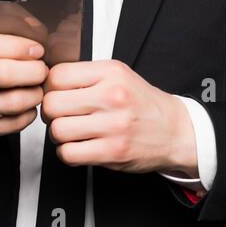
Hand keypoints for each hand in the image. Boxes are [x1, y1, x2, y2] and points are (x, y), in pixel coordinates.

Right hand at [0, 9, 48, 147]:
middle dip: (33, 70)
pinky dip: (28, 113)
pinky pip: (12, 123)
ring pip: (11, 101)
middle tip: (43, 69)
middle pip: (2, 73)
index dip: (17, 45)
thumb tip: (26, 20)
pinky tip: (28, 105)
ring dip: (35, 93)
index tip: (36, 48)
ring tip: (39, 87)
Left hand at [40, 59, 197, 175]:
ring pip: (58, 130)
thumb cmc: (144, 105)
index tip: (55, 94)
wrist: (176, 131)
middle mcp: (112, 96)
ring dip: (58, 135)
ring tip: (71, 133)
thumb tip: (49, 82)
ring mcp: (113, 125)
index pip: (58, 75)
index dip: (50, 87)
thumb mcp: (120, 76)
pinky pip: (69, 153)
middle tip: (59, 116)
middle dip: (50, 113)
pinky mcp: (113, 151)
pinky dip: (67, 153)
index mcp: (111, 73)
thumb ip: (87, 76)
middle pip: (52, 104)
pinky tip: (78, 147)